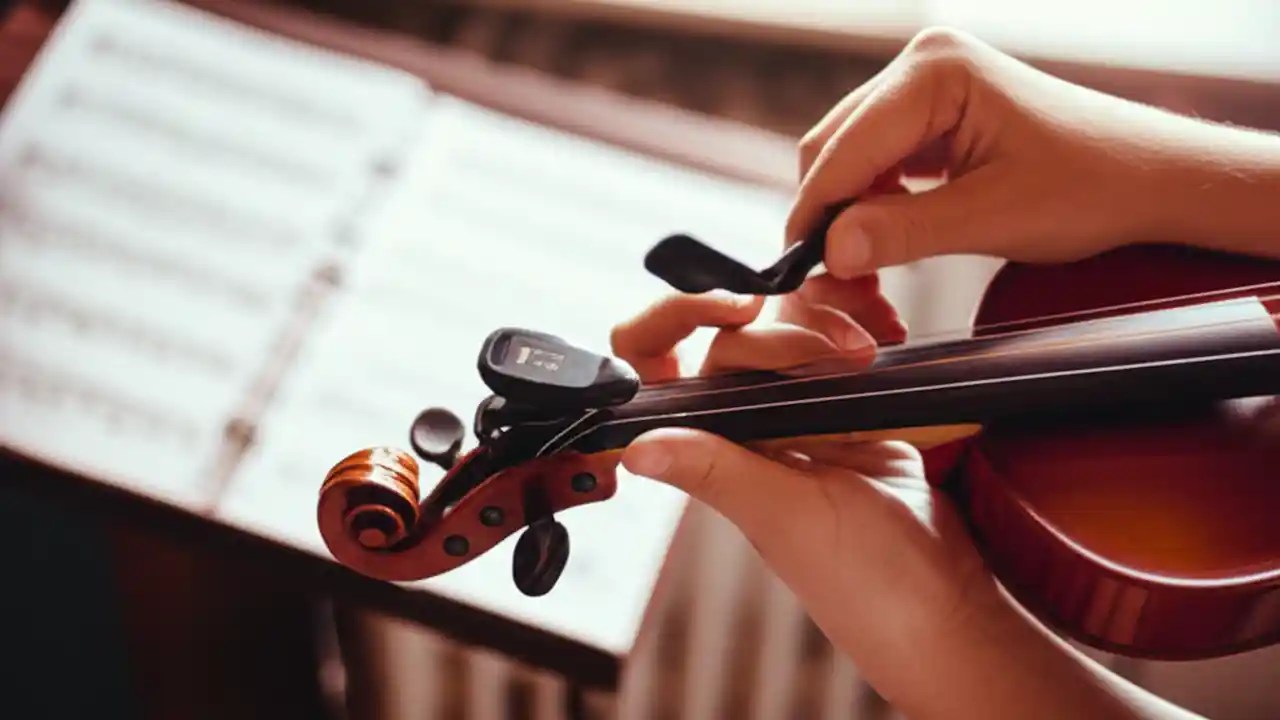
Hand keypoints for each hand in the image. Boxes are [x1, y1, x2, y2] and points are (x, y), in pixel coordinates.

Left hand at [609, 284, 1202, 718]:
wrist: (945, 602)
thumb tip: (634, 450)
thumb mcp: (780, 515)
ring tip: (872, 352)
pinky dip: (859, 324)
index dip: (676, 322)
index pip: (662, 368)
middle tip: (848, 354)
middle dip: (789, 329)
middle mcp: (749, 430)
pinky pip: (838, 344)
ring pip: (788, 330)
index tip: (737, 307)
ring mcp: (803, 417)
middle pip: (735, 336)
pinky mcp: (853, 410)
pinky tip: (887, 334)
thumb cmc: (860, 578)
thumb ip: (714, 470)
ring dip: (828, 322)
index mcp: (715, 450)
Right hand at [790, 27, 1279, 277]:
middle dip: (827, 219)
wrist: (1151, 179)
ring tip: (863, 276)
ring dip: (847, 218)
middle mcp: (921, 65)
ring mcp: (925, 88)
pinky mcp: (933, 117)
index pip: (842, 148)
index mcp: (934, 71)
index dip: (815, 214)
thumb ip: (903, 231)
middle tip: (834, 285)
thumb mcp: (992, 218)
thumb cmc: (1091, 186)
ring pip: (849, 160)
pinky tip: (885, 245)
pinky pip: (877, 164)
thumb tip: (831, 251)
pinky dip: (872, 208)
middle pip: (833, 149)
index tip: (800, 273)